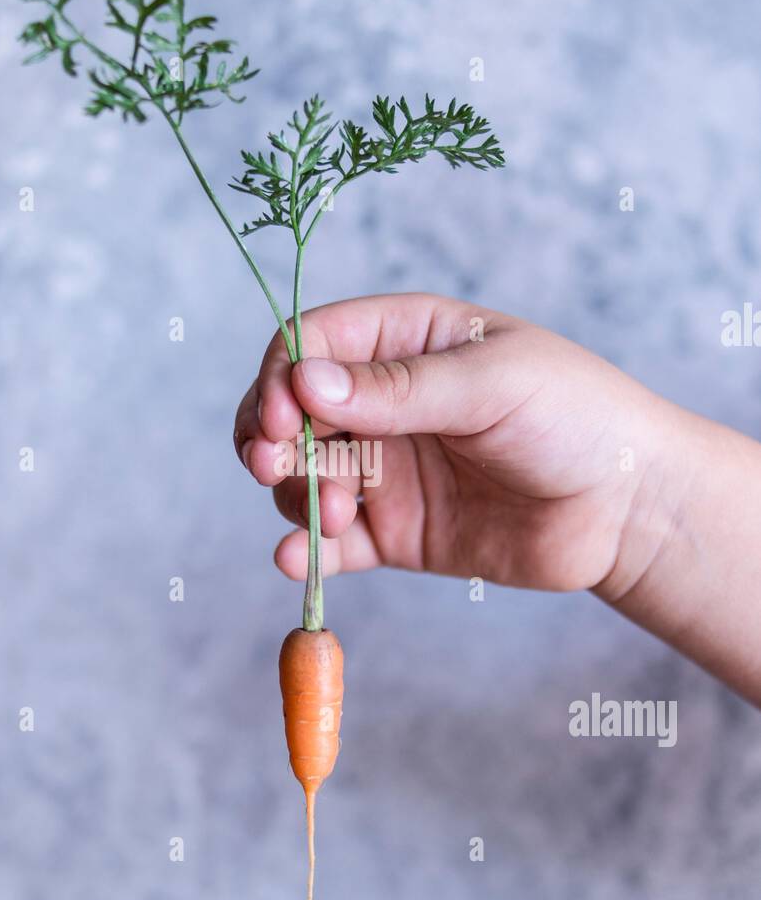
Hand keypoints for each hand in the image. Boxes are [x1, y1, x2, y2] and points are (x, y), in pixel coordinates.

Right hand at [233, 292, 685, 595]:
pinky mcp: (395, 532)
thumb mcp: (492, 383)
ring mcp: (386, 468)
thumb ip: (399, 387)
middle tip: (273, 463)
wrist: (629, 507)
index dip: (281, 377)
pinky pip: (333, 543)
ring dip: (296, 494)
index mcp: (405, 338)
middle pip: (290, 412)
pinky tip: (298, 561)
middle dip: (270, 437)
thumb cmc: (576, 415)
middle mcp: (384, 401)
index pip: (310, 343)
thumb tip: (307, 381)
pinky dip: (305, 552)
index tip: (282, 417)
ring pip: (302, 476)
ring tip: (333, 515)